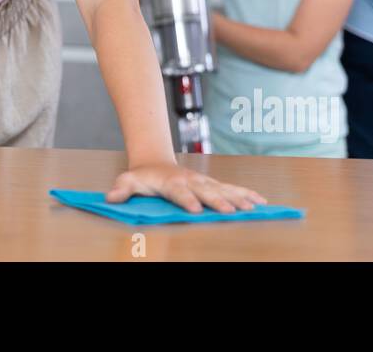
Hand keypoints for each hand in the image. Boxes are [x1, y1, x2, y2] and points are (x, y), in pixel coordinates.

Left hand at [107, 162, 266, 213]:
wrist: (154, 160)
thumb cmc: (142, 175)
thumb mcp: (129, 180)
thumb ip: (122, 189)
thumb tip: (111, 197)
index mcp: (171, 182)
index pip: (179, 192)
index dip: (187, 200)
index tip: (195, 209)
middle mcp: (190, 180)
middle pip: (206, 191)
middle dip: (218, 201)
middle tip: (231, 211)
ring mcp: (203, 181)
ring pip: (223, 188)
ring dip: (238, 197)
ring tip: (254, 207)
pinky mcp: (212, 183)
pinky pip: (232, 188)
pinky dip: (247, 194)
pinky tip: (261, 202)